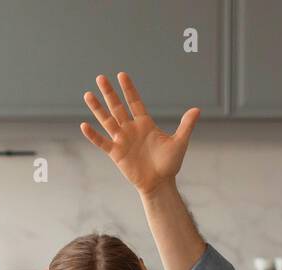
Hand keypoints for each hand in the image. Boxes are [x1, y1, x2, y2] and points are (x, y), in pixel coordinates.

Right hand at [80, 72, 199, 197]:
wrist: (160, 183)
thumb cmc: (170, 164)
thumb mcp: (179, 142)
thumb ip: (186, 125)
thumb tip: (197, 109)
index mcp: (145, 124)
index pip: (134, 102)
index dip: (128, 89)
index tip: (122, 75)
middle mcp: (131, 129)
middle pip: (117, 107)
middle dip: (109, 93)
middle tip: (101, 77)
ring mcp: (122, 140)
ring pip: (107, 121)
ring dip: (97, 109)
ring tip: (88, 95)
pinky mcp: (116, 153)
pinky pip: (102, 142)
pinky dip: (93, 135)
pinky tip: (84, 125)